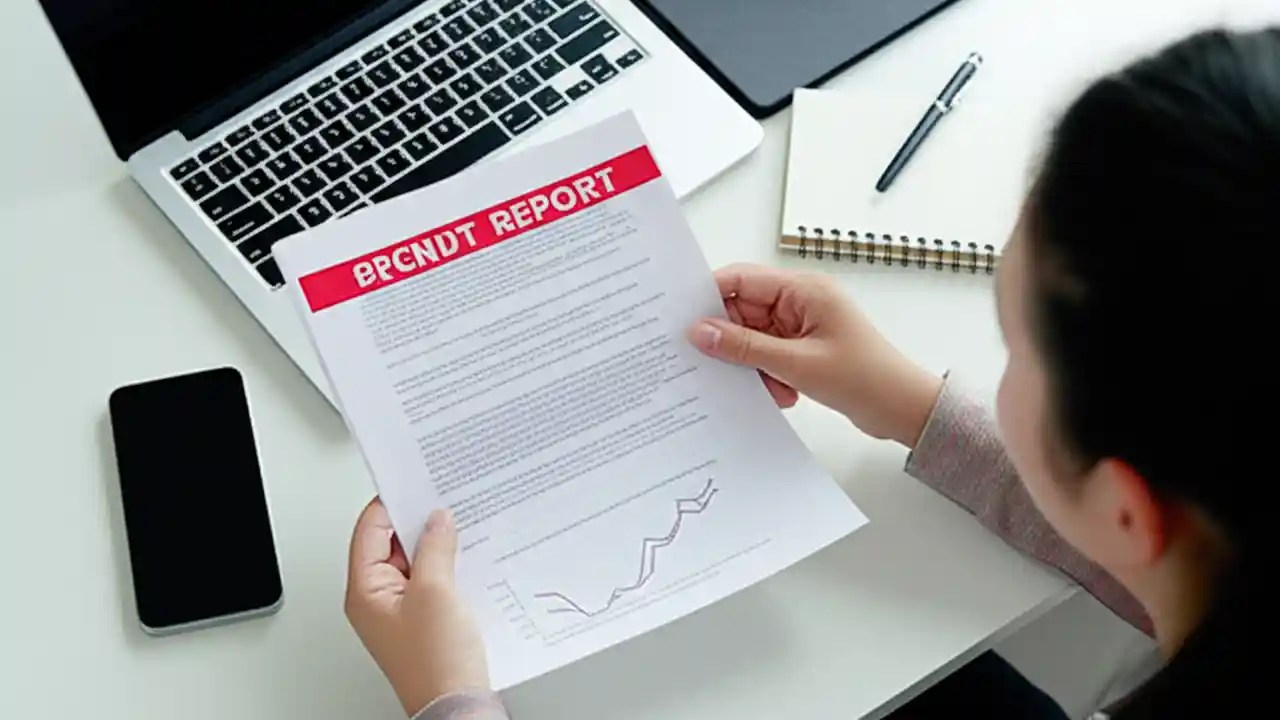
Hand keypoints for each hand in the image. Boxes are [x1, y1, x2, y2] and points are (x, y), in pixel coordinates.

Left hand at [345, 499, 489, 715]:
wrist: (457, 704)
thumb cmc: (436, 663)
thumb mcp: (436, 590)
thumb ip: (434, 547)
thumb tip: (436, 519)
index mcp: (364, 590)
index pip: (370, 530)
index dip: (392, 503)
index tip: (416, 482)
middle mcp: (377, 599)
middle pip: (391, 543)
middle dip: (418, 521)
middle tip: (444, 500)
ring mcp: (401, 610)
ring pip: (415, 561)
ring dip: (436, 544)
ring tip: (460, 528)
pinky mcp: (424, 619)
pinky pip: (431, 580)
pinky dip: (447, 565)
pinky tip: (467, 558)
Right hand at [687, 263, 942, 447]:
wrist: (903, 408)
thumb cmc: (866, 378)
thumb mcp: (796, 365)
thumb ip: (743, 347)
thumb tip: (700, 332)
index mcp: (804, 289)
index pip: (741, 279)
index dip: (709, 297)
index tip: (683, 320)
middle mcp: (801, 300)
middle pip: (742, 311)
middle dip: (734, 343)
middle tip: (722, 368)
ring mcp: (802, 324)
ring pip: (752, 337)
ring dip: (753, 365)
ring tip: (774, 387)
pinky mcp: (803, 346)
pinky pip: (766, 354)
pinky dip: (767, 374)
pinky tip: (784, 393)